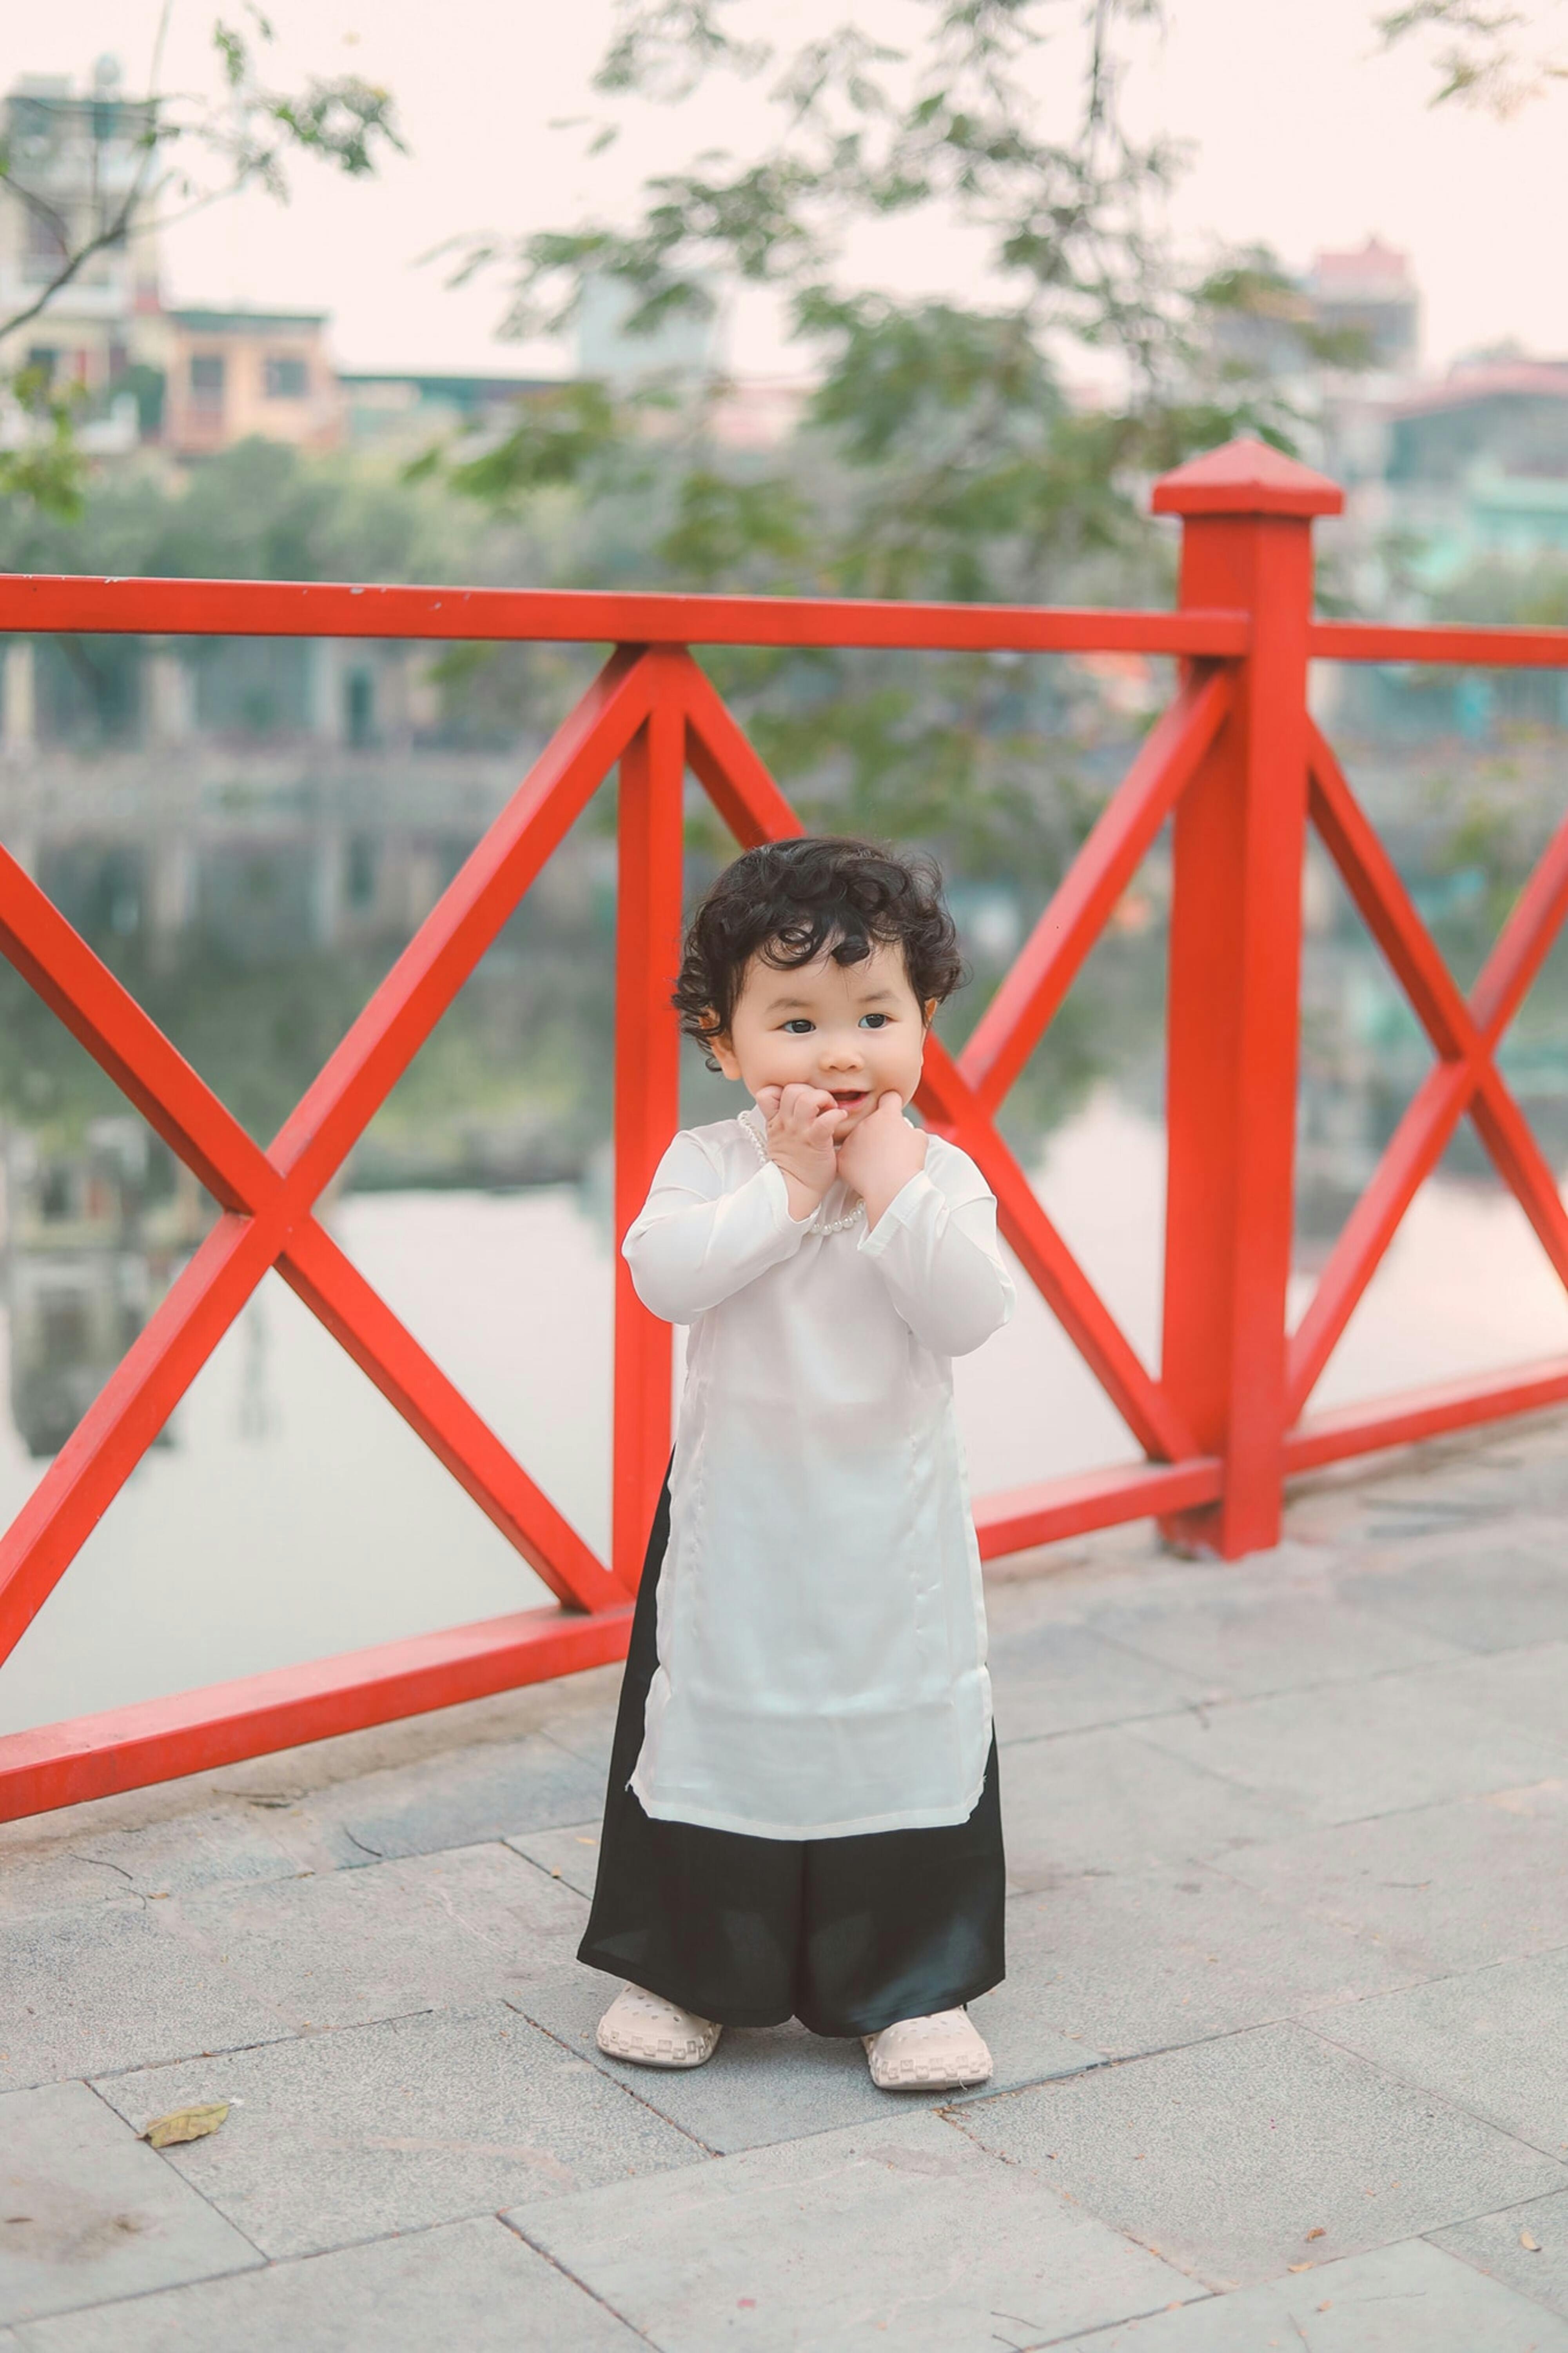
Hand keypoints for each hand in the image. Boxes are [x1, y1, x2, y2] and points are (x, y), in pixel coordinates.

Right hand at [755, 1082, 840, 1219]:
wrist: (795, 1190)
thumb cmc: (794, 1165)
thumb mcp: (779, 1139)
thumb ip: (785, 1120)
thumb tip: (802, 1106)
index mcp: (776, 1121)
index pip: (768, 1092)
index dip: (784, 1089)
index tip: (799, 1099)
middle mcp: (786, 1123)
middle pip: (792, 1089)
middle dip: (811, 1090)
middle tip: (822, 1103)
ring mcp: (800, 1131)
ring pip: (806, 1098)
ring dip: (823, 1098)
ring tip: (831, 1108)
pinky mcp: (815, 1141)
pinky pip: (825, 1119)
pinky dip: (836, 1114)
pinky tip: (840, 1118)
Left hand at [836, 1092, 926, 1229]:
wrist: (892, 1187)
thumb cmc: (908, 1163)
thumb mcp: (920, 1139)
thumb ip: (912, 1129)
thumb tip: (908, 1131)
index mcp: (887, 1115)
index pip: (889, 1098)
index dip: (893, 1104)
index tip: (893, 1111)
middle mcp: (866, 1123)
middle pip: (872, 1122)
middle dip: (878, 1131)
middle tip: (888, 1148)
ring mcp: (852, 1139)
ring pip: (858, 1139)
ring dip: (865, 1146)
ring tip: (877, 1163)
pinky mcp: (842, 1156)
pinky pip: (847, 1156)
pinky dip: (855, 1163)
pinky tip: (865, 1171)